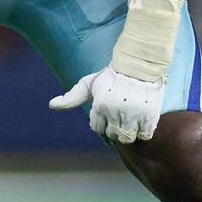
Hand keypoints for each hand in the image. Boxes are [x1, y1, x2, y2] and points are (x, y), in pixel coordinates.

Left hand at [49, 65, 164, 144]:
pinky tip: (141, 120)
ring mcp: (133, 114)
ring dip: (128, 132)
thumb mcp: (89, 84)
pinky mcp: (150, 115)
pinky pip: (145, 134)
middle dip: (114, 128)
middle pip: (113, 135)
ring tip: (130, 120)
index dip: (102, 122)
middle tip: (119, 116)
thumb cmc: (111, 75)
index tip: (107, 112)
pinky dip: (143, 131)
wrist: (138, 64)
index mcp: (100, 105)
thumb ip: (72, 97)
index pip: (97, 128)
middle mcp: (115, 111)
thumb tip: (51, 105)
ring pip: (127, 137)